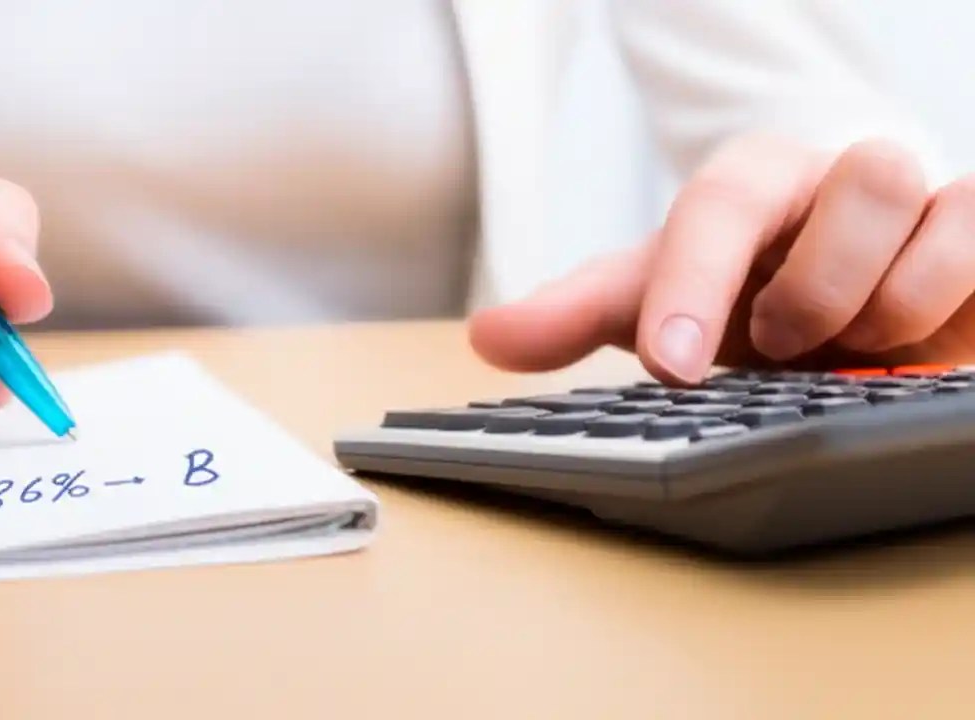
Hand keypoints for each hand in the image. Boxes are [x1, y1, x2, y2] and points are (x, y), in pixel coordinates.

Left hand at [469, 132, 974, 382]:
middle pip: (856, 182)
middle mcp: (836, 175)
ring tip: (843, 348)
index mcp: (750, 184)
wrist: (839, 287)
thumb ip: (576, 315)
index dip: (695, 281)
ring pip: (924, 206)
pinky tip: (902, 348)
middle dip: (814, 288)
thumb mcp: (657, 302)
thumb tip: (486, 339)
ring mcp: (915, 199)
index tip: (672, 363)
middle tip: (779, 347)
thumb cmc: (742, 287)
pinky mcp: (972, 231)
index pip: (721, 205)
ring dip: (881, 301)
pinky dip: (942, 304)